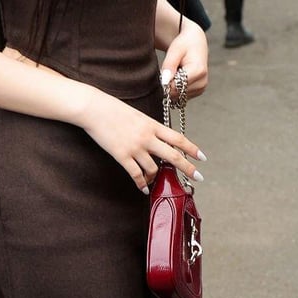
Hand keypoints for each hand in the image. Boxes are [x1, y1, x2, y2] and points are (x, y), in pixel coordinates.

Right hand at [80, 89, 204, 193]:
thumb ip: (148, 128)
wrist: (94, 108)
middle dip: (188, 168)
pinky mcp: (121, 155)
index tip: (202, 157)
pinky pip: (136, 174)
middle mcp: (147, 137)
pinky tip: (143, 189)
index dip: (192, 149)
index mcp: (152, 125)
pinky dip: (141, 183)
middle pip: (173, 156)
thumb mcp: (137, 115)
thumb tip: (157, 140)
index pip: (178, 138)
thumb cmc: (113, 109)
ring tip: (154, 181)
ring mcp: (135, 147)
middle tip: (199, 177)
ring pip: (154, 169)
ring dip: (156, 178)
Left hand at [160, 19, 207, 98]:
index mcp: (198, 71)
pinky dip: (177, 88)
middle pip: (177, 93)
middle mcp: (202, 82)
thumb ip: (169, 65)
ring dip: (172, 87)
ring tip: (175, 72)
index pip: (176, 87)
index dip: (165, 83)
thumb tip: (164, 82)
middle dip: (168, 85)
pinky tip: (178, 77)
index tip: (161, 73)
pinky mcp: (199, 91)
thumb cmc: (184, 44)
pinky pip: (181, 96)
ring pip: (178, 96)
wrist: (196, 42)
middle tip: (167, 71)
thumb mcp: (175, 50)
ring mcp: (201, 88)